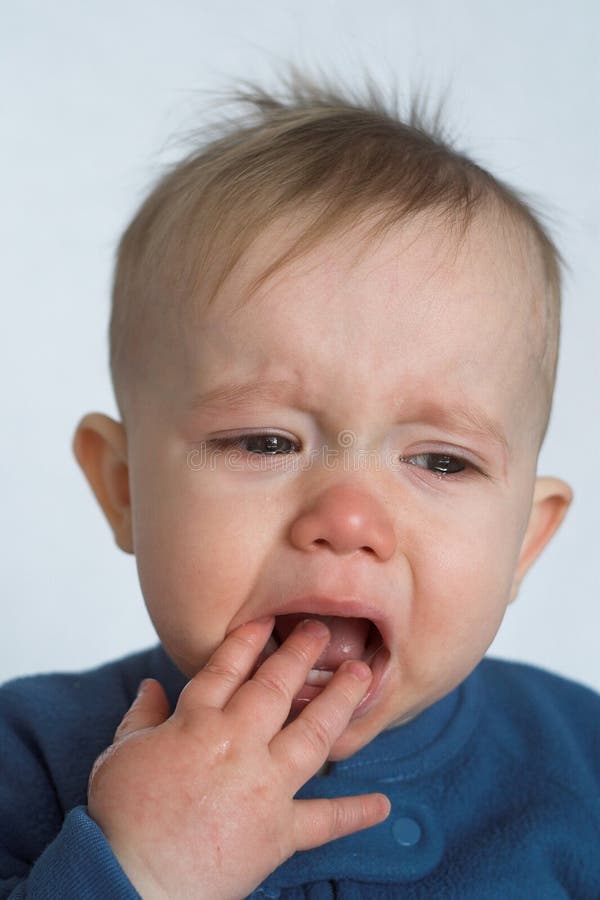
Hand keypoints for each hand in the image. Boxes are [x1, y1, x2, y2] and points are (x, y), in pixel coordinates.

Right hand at [87, 617, 390, 899]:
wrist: (130, 881)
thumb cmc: (119, 818)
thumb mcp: (120, 754)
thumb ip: (140, 717)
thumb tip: (150, 686)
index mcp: (195, 723)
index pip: (226, 668)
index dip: (248, 640)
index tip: (267, 620)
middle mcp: (237, 744)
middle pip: (276, 688)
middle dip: (301, 653)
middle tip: (321, 629)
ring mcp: (263, 786)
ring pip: (312, 734)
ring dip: (340, 703)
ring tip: (363, 677)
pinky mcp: (278, 832)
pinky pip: (324, 820)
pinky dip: (354, 813)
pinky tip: (382, 805)